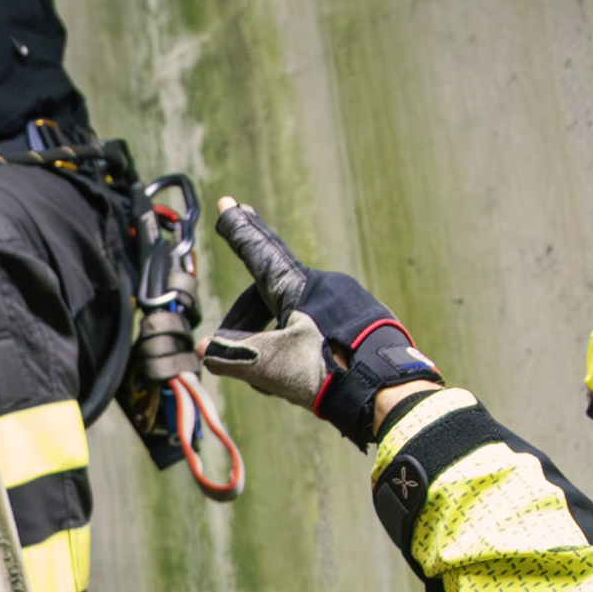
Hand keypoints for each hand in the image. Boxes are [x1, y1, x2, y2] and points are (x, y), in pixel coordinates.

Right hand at [204, 198, 439, 447]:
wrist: (386, 389)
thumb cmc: (327, 370)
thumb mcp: (270, 364)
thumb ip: (234, 354)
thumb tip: (206, 350)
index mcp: (299, 285)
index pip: (259, 251)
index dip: (239, 229)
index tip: (227, 202)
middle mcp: (325, 285)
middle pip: (271, 293)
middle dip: (248, 318)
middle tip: (230, 341)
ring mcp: (347, 302)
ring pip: (295, 314)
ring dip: (273, 339)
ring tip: (270, 375)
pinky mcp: (362, 322)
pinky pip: (320, 325)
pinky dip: (300, 344)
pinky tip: (302, 373)